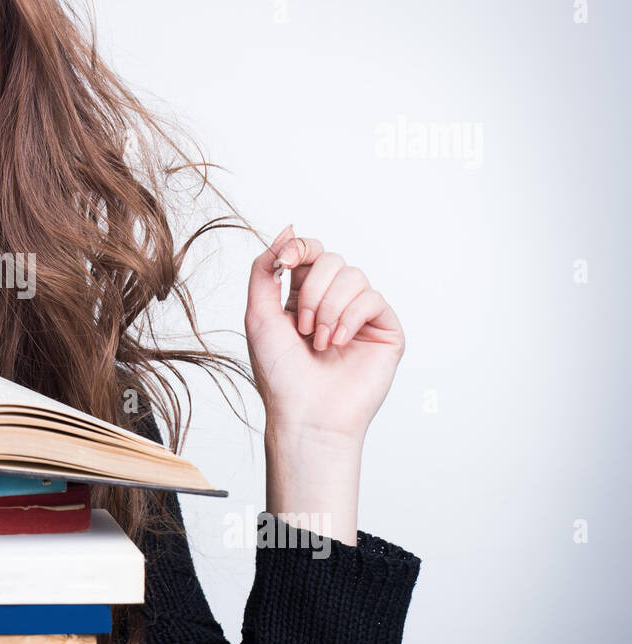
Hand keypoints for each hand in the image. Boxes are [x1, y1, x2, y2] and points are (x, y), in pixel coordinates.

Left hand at [244, 224, 405, 445]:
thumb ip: (265, 270)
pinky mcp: (385, 329)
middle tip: (302, 327)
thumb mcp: (257, 314)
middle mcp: (333, 302)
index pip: (311, 252)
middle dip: (312, 290)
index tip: (286, 263)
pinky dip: (350, 317)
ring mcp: (360, 315)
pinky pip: (373, 298)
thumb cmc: (280, 373)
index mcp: (302, 297)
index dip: (301, 249)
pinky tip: (339, 343)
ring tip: (320, 342)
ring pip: (353, 276)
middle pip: (332, 259)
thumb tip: (287, 229)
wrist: (306, 414)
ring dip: (329, 308)